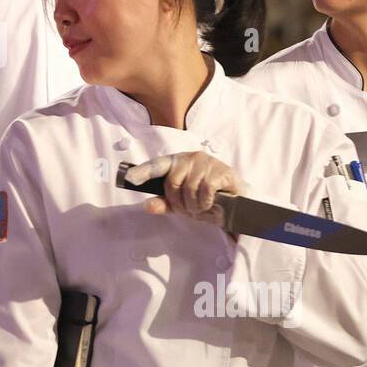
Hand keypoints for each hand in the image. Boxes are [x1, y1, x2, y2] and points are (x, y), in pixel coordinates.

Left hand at [124, 152, 246, 222]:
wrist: (237, 204)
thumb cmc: (205, 200)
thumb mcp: (182, 205)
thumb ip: (164, 204)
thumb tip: (147, 206)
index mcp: (177, 163)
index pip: (157, 165)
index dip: (142, 171)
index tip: (130, 178)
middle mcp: (191, 158)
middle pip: (172, 183)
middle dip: (178, 202)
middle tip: (189, 209)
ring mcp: (207, 162)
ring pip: (189, 188)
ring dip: (194, 205)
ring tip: (201, 207)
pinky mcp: (221, 171)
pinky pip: (205, 190)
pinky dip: (206, 203)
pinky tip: (211, 204)